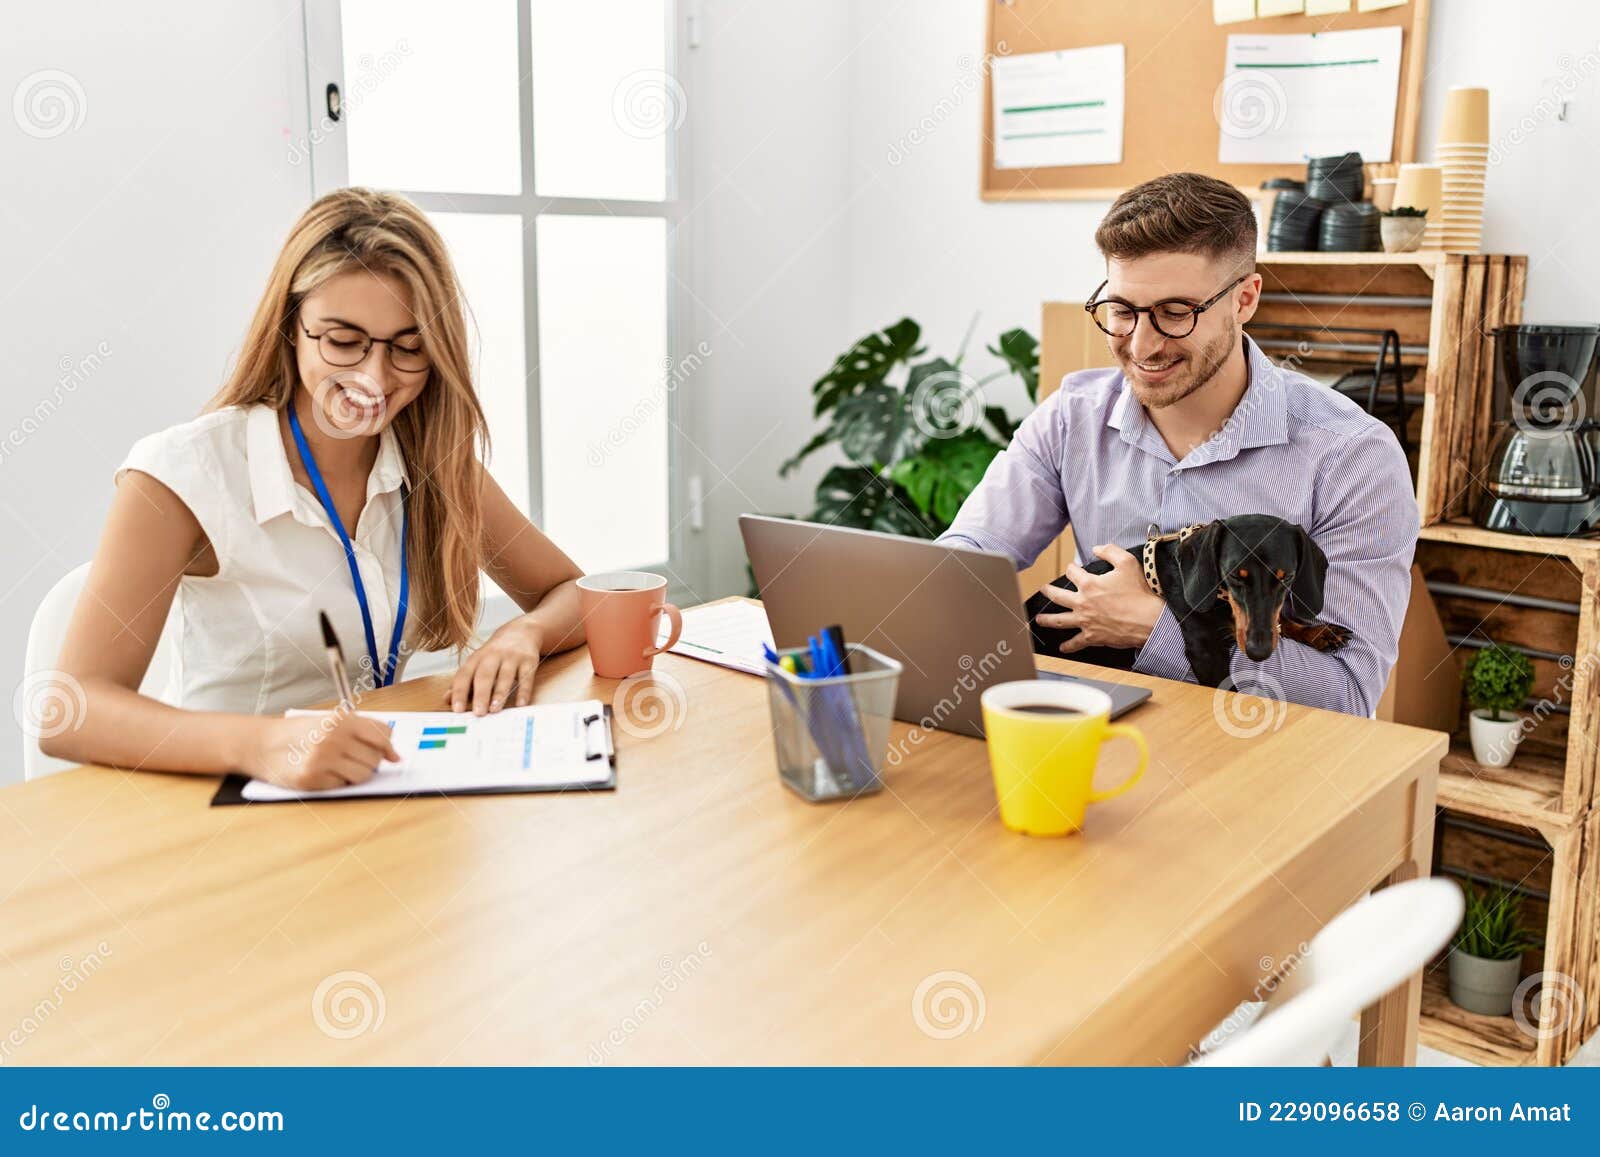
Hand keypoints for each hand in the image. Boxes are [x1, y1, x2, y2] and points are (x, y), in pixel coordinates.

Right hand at [248, 711, 400, 791]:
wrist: (260, 743)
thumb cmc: (298, 732)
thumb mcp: (329, 720)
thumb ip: (362, 732)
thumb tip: (394, 756)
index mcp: (340, 720)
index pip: (382, 735)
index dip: (388, 747)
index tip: (390, 755)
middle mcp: (333, 739)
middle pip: (375, 758)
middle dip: (369, 761)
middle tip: (352, 757)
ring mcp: (322, 761)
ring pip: (363, 775)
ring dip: (356, 774)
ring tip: (339, 765)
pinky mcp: (312, 780)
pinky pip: (342, 786)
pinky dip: (338, 782)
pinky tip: (323, 772)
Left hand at [448, 620, 541, 713]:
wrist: (520, 632)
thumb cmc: (495, 654)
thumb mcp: (477, 663)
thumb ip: (463, 682)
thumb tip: (446, 699)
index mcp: (476, 658)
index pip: (464, 675)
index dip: (459, 692)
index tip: (457, 709)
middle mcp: (493, 656)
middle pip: (484, 675)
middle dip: (481, 695)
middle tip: (478, 713)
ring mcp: (511, 657)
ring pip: (505, 676)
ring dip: (500, 693)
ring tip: (495, 709)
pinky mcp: (528, 661)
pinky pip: (526, 677)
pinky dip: (524, 691)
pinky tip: (521, 704)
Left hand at [1034, 543, 1164, 652]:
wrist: (1149, 619)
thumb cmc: (1139, 591)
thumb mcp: (1127, 562)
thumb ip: (1110, 551)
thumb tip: (1096, 548)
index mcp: (1088, 584)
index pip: (1072, 572)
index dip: (1072, 568)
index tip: (1073, 568)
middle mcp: (1082, 602)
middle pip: (1058, 596)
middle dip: (1049, 591)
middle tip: (1043, 589)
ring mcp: (1085, 621)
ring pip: (1060, 620)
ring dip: (1047, 620)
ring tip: (1039, 620)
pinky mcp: (1092, 636)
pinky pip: (1076, 642)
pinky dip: (1068, 646)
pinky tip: (1062, 648)